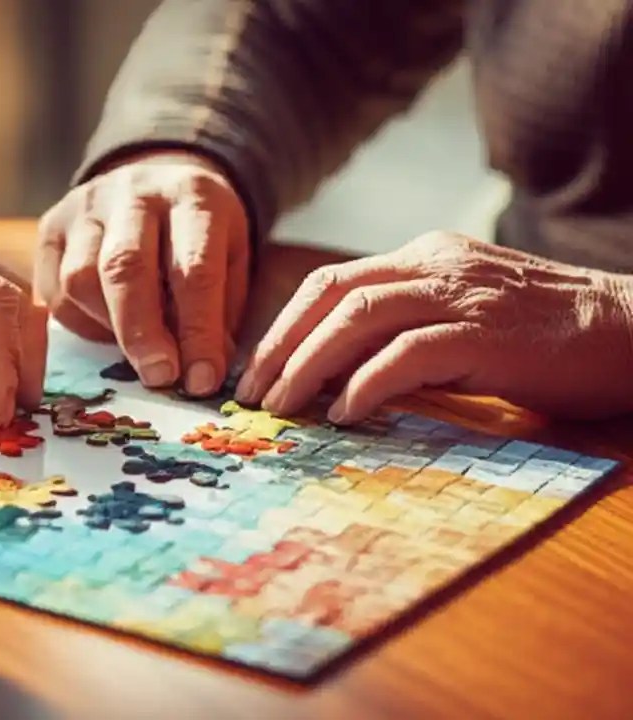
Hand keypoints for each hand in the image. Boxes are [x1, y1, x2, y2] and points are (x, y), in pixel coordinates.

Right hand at [34, 149, 248, 395]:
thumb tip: (199, 374)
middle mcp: (134, 193)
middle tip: (159, 377)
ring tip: (135, 350)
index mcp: (192, 196)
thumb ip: (219, 311)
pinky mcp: (50, 226)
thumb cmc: (199, 232)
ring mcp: (85, 207)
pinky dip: (81, 322)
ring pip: (80, 279)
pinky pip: (54, 289)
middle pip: (125, 268)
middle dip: (142, 334)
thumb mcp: (231, 258)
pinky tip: (107, 326)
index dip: (198, 331)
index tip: (202, 380)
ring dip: (108, 328)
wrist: (154, 178)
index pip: (193, 269)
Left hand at [236, 232, 632, 422]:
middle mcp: (436, 265)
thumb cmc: (543, 335)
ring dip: (309, 365)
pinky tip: (344, 413)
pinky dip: (366, 383)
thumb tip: (336, 373)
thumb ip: (404, 328)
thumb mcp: (462, 316)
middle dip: (282, 345)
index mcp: (425, 255)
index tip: (258, 368)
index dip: (285, 325)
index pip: (332, 282)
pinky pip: (408, 354)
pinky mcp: (487, 334)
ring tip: (284, 407)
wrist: (632, 331)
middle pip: (332, 294)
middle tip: (253, 393)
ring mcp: (462, 295)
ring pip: (359, 318)